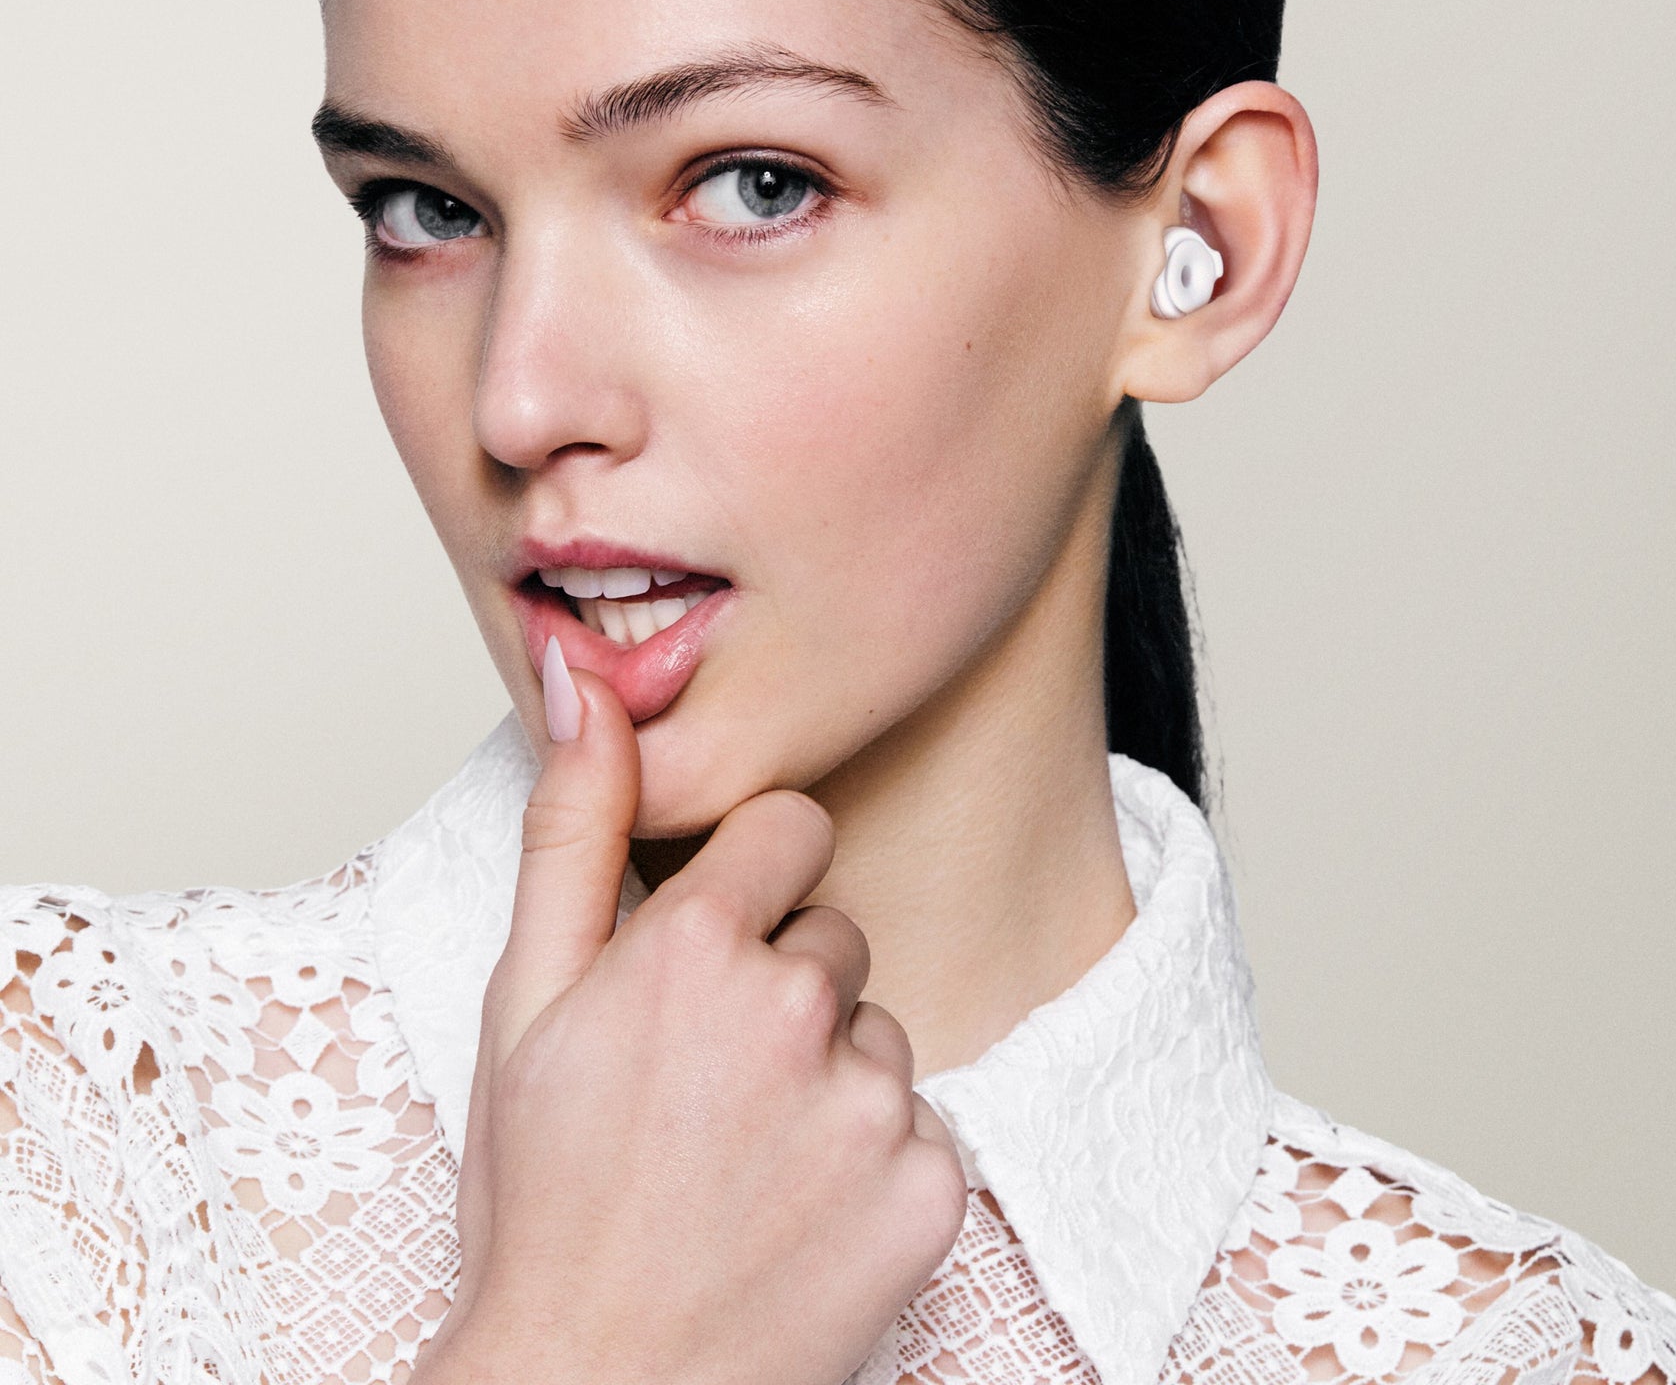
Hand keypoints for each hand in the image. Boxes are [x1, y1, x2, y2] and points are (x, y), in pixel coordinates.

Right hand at [415, 669, 967, 1384]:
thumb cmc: (545, 1202)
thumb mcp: (526, 1002)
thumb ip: (571, 826)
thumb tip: (585, 677)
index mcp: (695, 946)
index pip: (794, 827)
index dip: (751, 887)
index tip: (718, 948)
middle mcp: (796, 1008)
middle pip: (834, 940)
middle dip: (782, 993)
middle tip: (707, 1089)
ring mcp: (872, 1104)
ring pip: (877, 1034)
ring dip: (828, 1081)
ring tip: (746, 1161)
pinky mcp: (932, 1188)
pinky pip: (923, 1127)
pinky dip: (873, 1164)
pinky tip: (800, 1215)